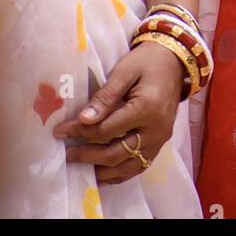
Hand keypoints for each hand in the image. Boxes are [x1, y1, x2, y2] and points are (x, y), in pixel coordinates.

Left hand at [53, 41, 184, 183]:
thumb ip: (105, 96)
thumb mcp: (124, 71)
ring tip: (80, 167)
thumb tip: (83, 120)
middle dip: (88, 156)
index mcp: (147, 109)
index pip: (106, 130)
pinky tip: (102, 173)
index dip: (81, 133)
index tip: (61, 131)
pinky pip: (138, 166)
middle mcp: (155, 130)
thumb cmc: (147, 62)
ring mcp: (160, 140)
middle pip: (116, 153)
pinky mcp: (160, 144)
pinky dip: (119, 174)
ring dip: (102, 171)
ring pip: (127, 167)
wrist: (174, 61)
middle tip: (67, 154)